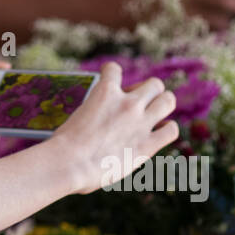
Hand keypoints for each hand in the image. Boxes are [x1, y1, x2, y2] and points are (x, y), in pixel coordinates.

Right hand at [47, 61, 178, 195]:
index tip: (111, 82)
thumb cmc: (63, 145)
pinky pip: (171, 130)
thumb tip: (99, 120)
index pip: (114, 69)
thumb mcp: (76, 116)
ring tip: (154, 115)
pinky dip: (167, 130)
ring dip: (162, 106)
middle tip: (136, 106)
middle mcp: (127, 103)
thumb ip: (93, 112)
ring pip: (168, 101)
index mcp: (105, 92)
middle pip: (154, 84)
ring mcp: (140, 123)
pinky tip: (158, 133)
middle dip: (147, 93)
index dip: (112, 74)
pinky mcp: (148, 145)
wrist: (69, 165)